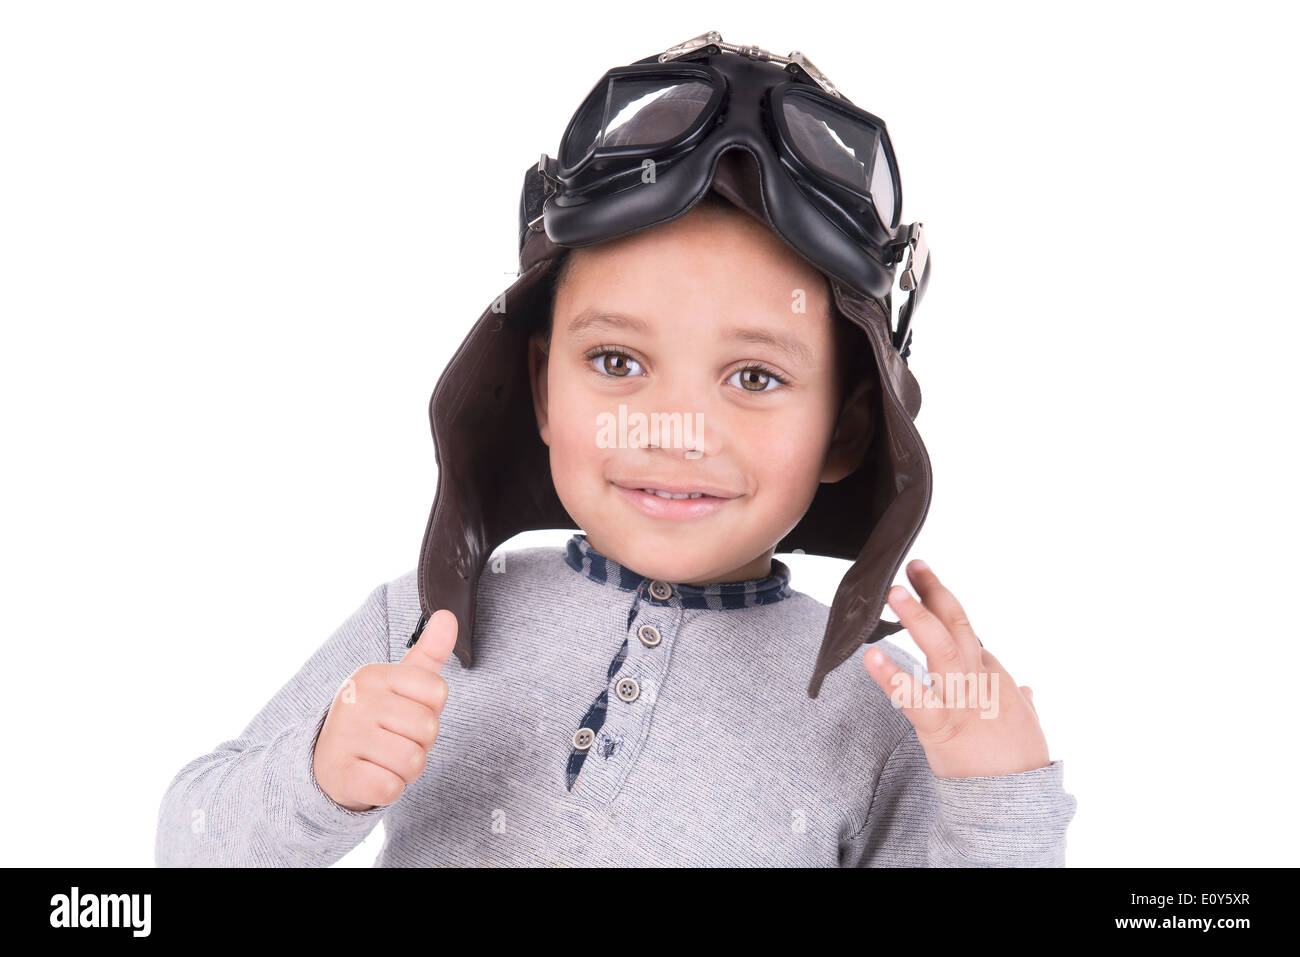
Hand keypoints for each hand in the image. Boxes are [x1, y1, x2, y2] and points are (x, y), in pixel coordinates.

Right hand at [313, 610, 456, 810]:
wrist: (323, 764)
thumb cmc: (372, 720)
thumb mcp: (397, 683)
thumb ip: (428, 652)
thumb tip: (448, 615)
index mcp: (374, 674)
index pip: (438, 692)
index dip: (429, 710)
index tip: (404, 714)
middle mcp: (357, 700)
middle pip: (429, 728)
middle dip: (419, 744)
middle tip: (392, 741)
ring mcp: (347, 736)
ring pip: (414, 762)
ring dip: (406, 770)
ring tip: (383, 760)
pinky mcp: (343, 775)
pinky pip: (392, 788)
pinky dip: (390, 789)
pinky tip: (371, 777)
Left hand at [862, 560, 1050, 777]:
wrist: (1020, 801)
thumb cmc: (1020, 761)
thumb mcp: (1025, 723)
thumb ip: (1021, 702)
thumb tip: (1025, 690)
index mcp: (993, 675)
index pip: (966, 628)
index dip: (943, 600)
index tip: (923, 576)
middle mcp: (980, 679)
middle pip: (957, 626)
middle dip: (934, 592)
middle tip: (912, 566)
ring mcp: (962, 701)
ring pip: (941, 650)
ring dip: (918, 619)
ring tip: (894, 593)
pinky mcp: (943, 728)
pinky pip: (914, 698)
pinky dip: (891, 676)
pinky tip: (871, 657)